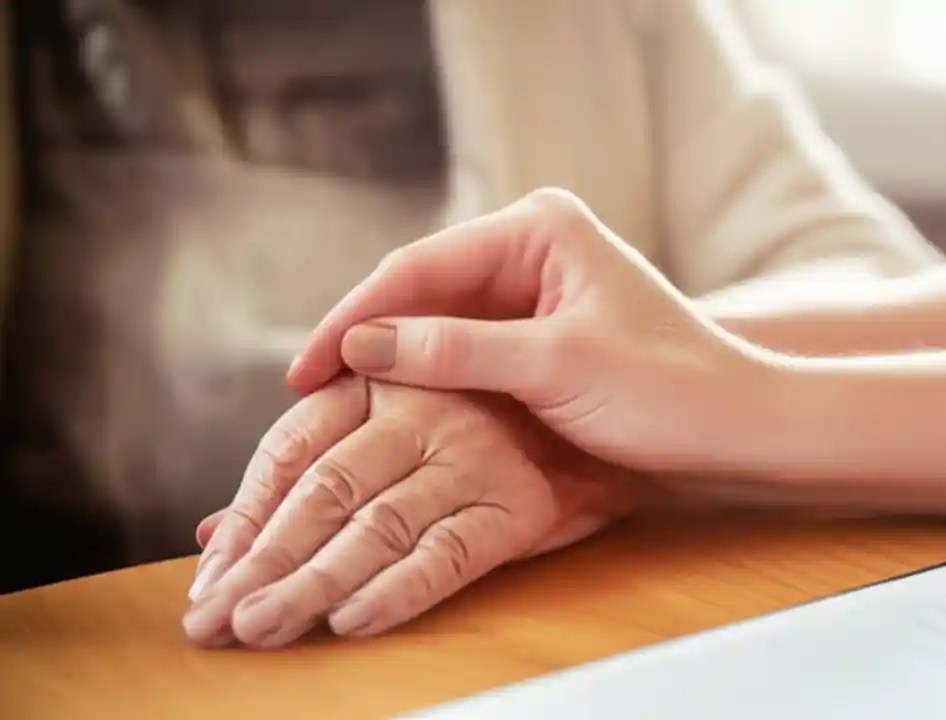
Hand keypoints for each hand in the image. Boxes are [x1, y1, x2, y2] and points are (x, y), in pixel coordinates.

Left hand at [184, 375, 639, 647]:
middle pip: (324, 491)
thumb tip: (214, 531)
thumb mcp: (402, 431)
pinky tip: (351, 622)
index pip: (291, 449)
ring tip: (260, 628)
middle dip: (262, 563)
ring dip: (311, 584)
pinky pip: (447, 555)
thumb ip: (312, 474)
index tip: (210, 577)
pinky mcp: (517, 505)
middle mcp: (427, 411)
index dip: (246, 516)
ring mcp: (473, 457)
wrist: (620, 416)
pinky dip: (397, 590)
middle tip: (214, 621)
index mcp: (386, 382)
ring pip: (375, 527)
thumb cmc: (503, 422)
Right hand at [285, 188, 773, 472]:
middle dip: (367, 339)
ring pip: (440, 324)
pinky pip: (468, 351)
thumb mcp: (555, 365)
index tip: (306, 369)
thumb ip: (458, 351)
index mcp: (540, 227)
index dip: (356, 318)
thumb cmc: (666, 387)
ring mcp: (536, 288)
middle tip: (306, 393)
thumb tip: (359, 344)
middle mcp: (533, 244)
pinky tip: (394, 409)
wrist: (736, 426)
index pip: (421, 267)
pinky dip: (432, 381)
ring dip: (394, 364)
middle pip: (423, 291)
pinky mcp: (541, 332)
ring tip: (334, 408)